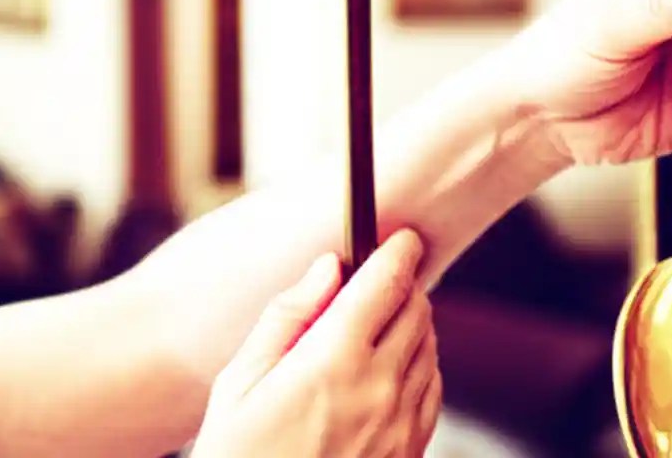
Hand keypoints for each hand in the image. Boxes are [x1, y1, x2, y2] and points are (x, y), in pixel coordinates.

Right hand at [190, 229, 442, 457]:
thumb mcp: (239, 384)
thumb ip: (286, 317)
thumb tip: (325, 268)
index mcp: (333, 360)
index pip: (385, 283)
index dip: (397, 250)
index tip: (402, 235)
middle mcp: (378, 388)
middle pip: (416, 309)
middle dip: (403, 284)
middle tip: (380, 279)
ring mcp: (401, 424)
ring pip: (429, 347)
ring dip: (412, 323)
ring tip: (376, 326)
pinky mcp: (411, 452)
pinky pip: (432, 390)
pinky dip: (419, 365)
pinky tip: (389, 370)